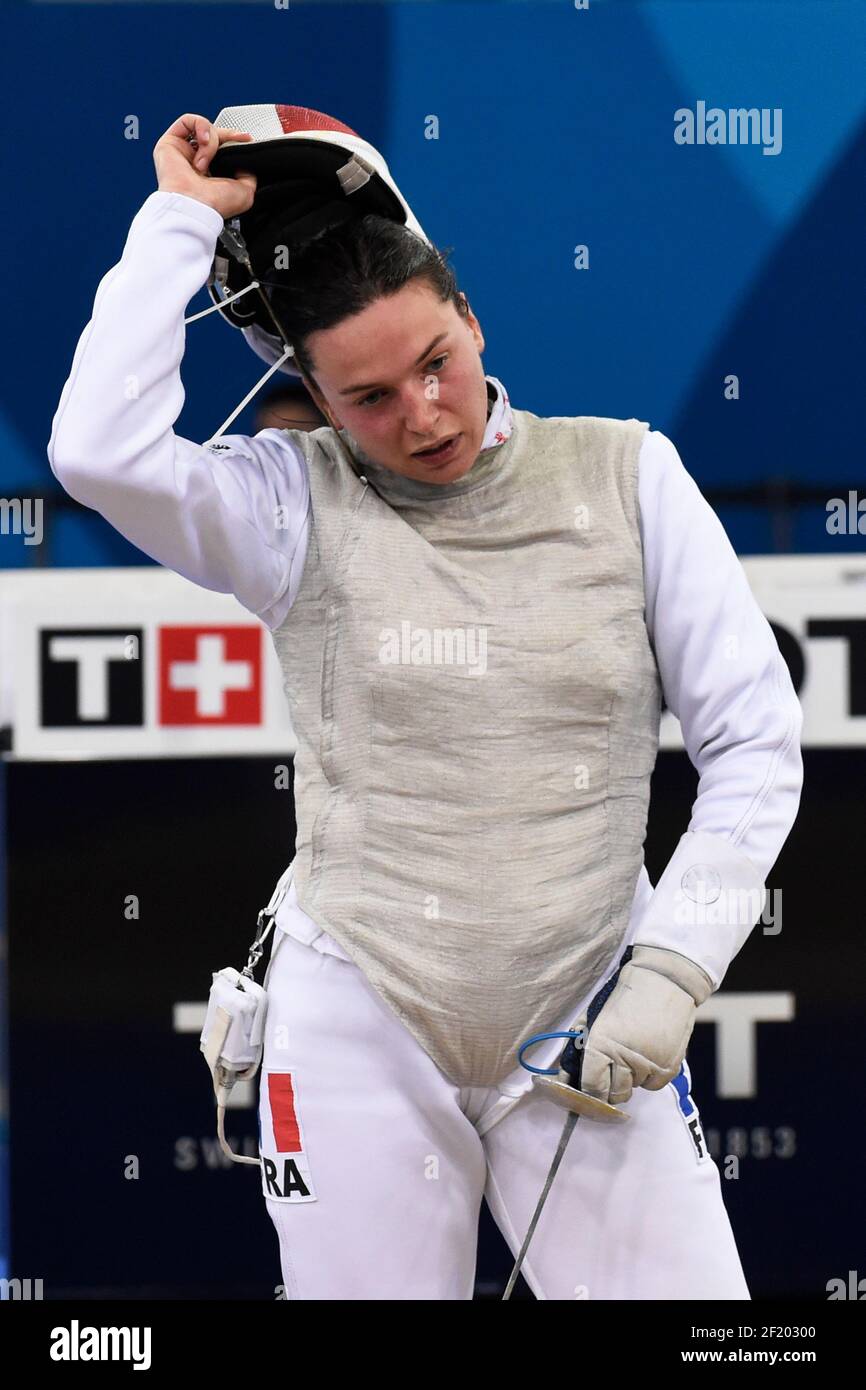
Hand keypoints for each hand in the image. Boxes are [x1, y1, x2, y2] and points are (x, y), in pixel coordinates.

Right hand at [153, 112, 256, 219]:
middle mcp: (196, 161)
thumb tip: (246, 160)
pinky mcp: (170, 142)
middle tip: (236, 141)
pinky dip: (201, 127)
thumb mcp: (245, 192)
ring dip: (211, 141)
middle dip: (227, 136)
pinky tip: (203, 144)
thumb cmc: (216, 204)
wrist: (196, 205)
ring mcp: (182, 151)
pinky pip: (188, 120)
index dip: (234, 139)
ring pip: (204, 128)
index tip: (246, 139)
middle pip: (214, 134)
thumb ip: (248, 174)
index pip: (223, 146)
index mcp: (211, 172)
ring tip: (205, 162)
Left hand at [562, 945, 712, 1105]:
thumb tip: (566, 1076)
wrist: (664, 981)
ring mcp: (650, 1064)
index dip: (588, 1093)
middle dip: (608, 1089)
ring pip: (633, 1088)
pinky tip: (648, 1055)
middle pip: (613, 1095)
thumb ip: (578, 1047)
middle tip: (610, 1073)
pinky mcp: (670, 1067)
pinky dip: (649, 1076)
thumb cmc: (623, 997)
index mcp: (602, 1044)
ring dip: (629, 1078)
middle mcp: (626, 1058)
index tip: (587, 1092)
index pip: (592, 1087)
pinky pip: (653, 1085)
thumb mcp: (593, 1017)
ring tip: (632, 1052)